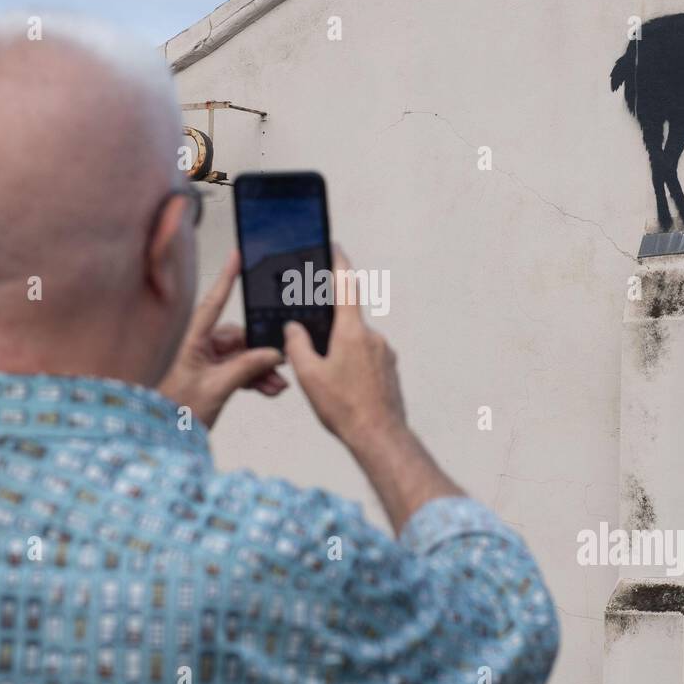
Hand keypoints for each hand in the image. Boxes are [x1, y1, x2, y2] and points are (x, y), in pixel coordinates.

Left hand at [158, 250, 286, 428]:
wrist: (158, 441)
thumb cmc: (171, 413)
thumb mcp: (215, 389)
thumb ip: (246, 369)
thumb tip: (272, 354)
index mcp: (190, 341)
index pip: (213, 303)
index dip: (227, 278)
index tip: (238, 256)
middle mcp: (196, 347)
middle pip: (237, 337)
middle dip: (261, 352)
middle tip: (281, 364)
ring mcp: (202, 363)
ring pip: (240, 356)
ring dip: (260, 369)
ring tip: (276, 386)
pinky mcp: (207, 378)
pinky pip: (236, 371)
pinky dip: (252, 379)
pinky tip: (267, 389)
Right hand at [284, 246, 456, 532]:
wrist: (380, 436)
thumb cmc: (345, 408)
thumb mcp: (309, 376)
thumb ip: (297, 345)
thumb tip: (293, 328)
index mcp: (352, 332)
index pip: (346, 285)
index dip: (337, 263)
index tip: (332, 246)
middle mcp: (372, 337)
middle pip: (345, 319)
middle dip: (327, 327)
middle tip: (313, 349)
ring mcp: (384, 353)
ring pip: (354, 342)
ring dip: (339, 352)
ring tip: (328, 382)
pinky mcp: (389, 369)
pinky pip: (366, 358)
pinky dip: (352, 366)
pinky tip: (343, 390)